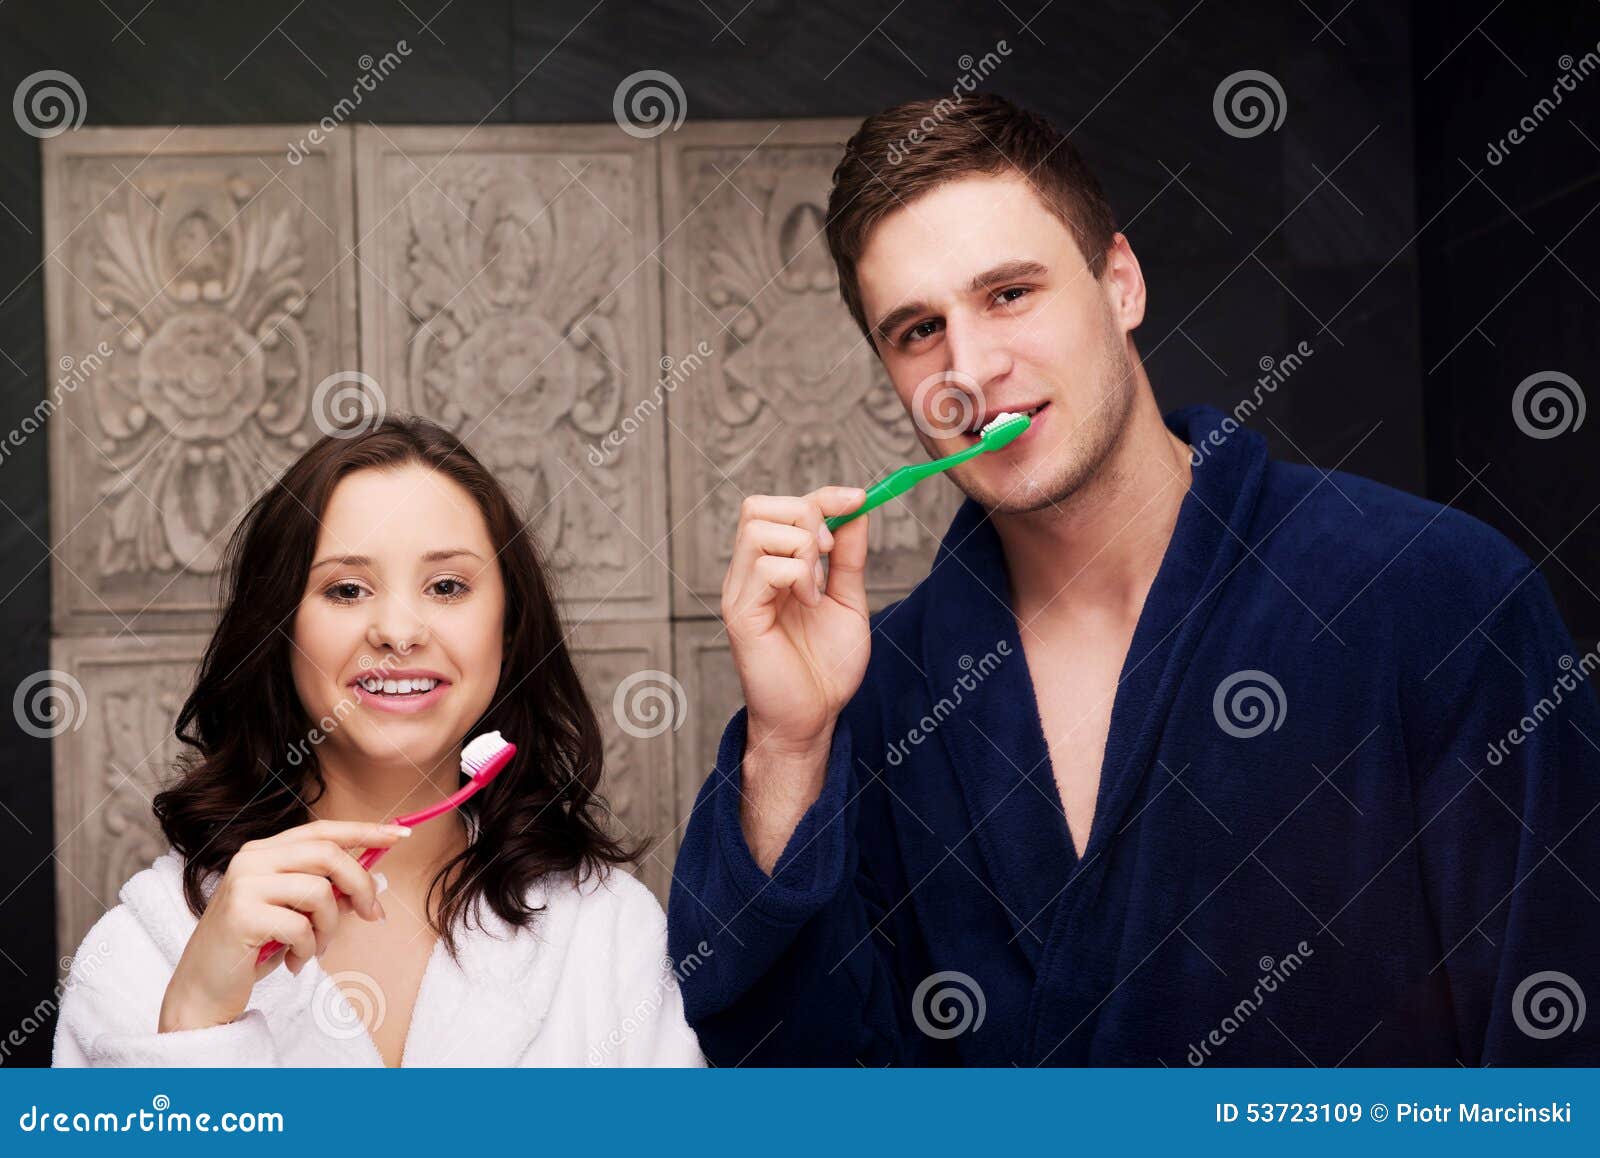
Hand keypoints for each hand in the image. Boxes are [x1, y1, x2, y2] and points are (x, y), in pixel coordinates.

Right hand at [158, 820, 407, 1031]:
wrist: (204, 990)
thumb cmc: (254, 948)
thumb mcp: (297, 916)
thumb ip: (329, 895)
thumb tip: (373, 883)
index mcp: (265, 852)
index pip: (322, 831)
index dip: (364, 830)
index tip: (401, 834)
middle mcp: (251, 859)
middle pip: (328, 855)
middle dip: (360, 885)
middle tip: (372, 915)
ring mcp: (243, 884)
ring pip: (318, 892)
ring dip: (329, 927)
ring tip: (315, 948)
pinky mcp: (240, 914)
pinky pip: (300, 926)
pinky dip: (308, 948)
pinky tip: (294, 961)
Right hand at [721, 487, 871, 756]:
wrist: (813, 717)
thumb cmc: (826, 667)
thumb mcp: (849, 601)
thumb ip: (849, 557)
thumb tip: (857, 510)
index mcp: (772, 566)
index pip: (783, 506)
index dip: (822, 495)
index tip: (859, 498)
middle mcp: (749, 573)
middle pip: (758, 506)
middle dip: (807, 514)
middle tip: (830, 553)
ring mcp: (740, 592)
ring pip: (759, 529)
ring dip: (803, 548)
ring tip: (816, 587)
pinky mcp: (740, 614)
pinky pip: (765, 566)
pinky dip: (797, 575)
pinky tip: (808, 602)